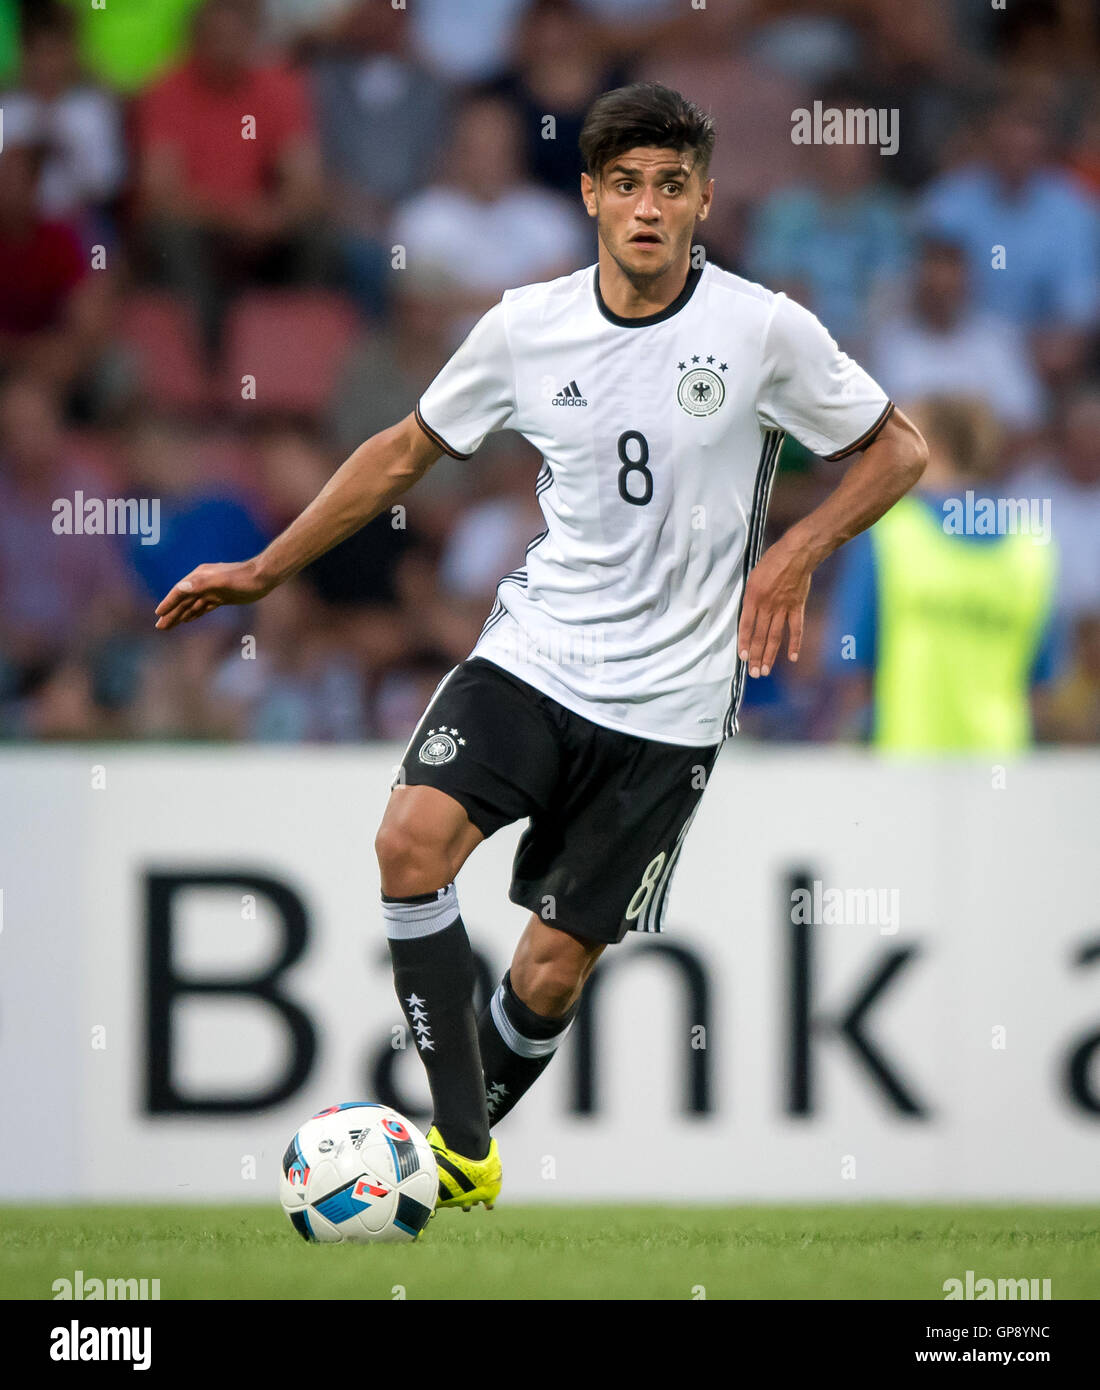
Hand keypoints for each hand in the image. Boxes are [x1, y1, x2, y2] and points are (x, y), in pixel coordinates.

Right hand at [154, 559, 273, 630]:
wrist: (264, 576)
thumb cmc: (244, 579)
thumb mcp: (222, 581)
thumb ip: (201, 584)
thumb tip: (181, 587)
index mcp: (199, 577)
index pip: (179, 591)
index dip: (168, 603)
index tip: (158, 615)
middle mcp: (203, 583)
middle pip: (183, 600)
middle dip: (171, 614)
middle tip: (160, 627)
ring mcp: (212, 590)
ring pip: (192, 604)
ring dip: (180, 615)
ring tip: (168, 626)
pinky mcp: (221, 597)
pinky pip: (203, 606)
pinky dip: (194, 613)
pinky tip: (188, 619)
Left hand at [737, 537, 811, 677]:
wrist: (797, 554)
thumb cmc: (772, 560)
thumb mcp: (752, 576)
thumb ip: (750, 596)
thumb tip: (747, 613)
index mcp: (753, 598)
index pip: (746, 625)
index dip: (744, 642)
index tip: (743, 657)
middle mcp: (767, 606)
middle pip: (760, 636)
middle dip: (756, 656)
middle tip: (754, 673)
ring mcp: (783, 608)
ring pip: (775, 636)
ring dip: (770, 655)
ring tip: (765, 670)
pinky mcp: (797, 607)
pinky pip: (795, 629)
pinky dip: (795, 644)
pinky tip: (792, 657)